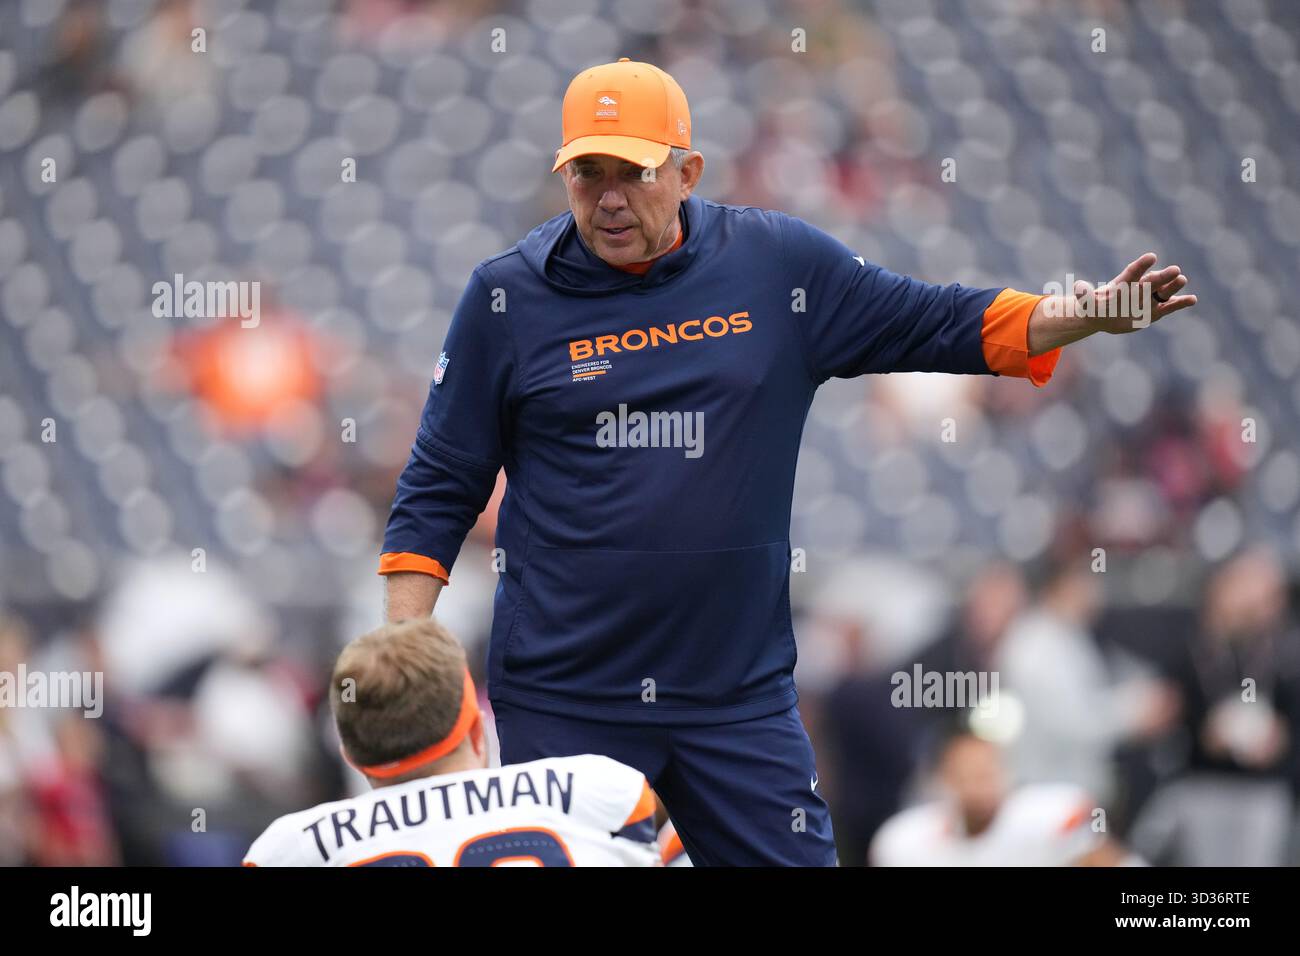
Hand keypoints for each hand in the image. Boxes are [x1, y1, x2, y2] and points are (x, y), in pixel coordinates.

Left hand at [1071, 252, 1196, 334]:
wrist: (1104, 317)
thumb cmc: (1095, 306)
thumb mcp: (1086, 302)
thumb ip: (1083, 294)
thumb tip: (1077, 286)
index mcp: (1124, 282)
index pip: (1134, 271)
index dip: (1142, 265)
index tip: (1151, 257)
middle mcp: (1140, 287)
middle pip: (1153, 280)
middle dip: (1163, 276)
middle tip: (1176, 270)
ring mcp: (1149, 298)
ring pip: (1165, 291)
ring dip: (1174, 286)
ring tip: (1182, 280)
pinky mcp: (1156, 311)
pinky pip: (1170, 306)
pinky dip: (1181, 303)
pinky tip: (1192, 300)